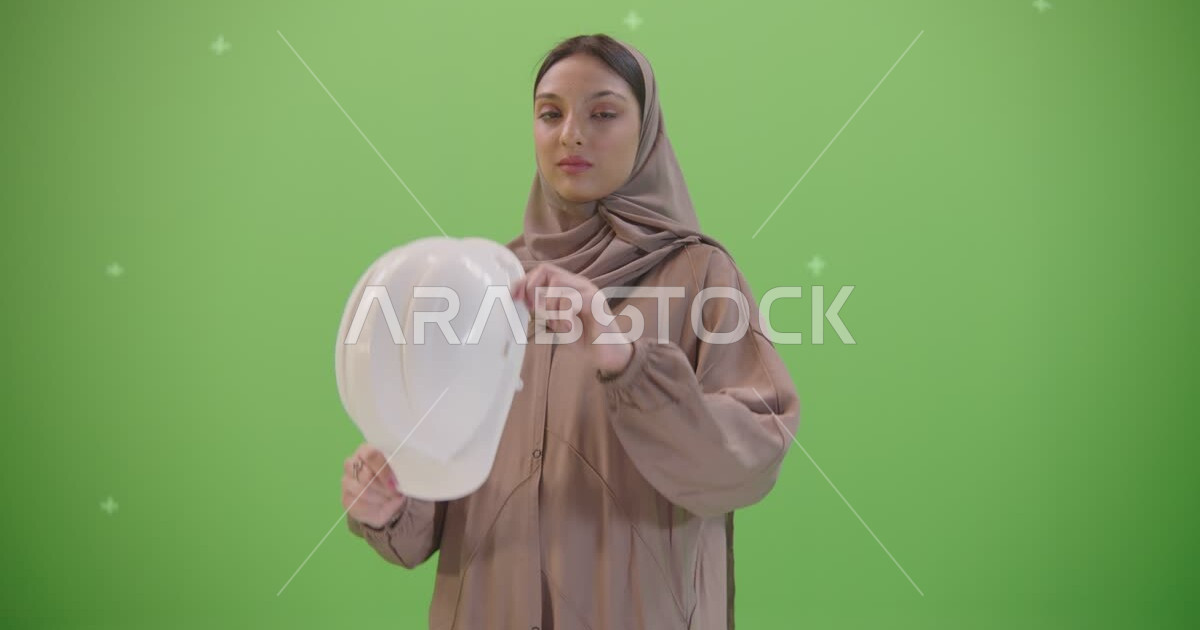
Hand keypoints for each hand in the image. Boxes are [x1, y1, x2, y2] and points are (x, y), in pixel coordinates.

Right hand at [342, 443, 407, 528]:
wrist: (386, 500)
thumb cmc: (393, 480)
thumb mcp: (399, 473)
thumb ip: (399, 473)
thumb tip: (398, 488)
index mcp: (366, 450)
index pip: (370, 454)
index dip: (383, 470)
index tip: (394, 483)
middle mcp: (352, 462)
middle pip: (365, 475)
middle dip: (382, 487)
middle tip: (393, 493)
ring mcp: (346, 480)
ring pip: (361, 491)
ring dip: (379, 497)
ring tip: (389, 498)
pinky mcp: (345, 497)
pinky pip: (358, 503)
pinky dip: (373, 507)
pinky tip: (380, 505)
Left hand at [511, 263, 633, 373]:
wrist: (609, 354)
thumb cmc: (585, 338)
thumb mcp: (556, 322)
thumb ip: (541, 310)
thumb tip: (521, 301)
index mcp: (569, 286)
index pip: (542, 271)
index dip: (525, 281)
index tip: (514, 296)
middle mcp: (579, 284)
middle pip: (547, 271)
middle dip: (535, 292)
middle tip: (538, 313)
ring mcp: (589, 290)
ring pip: (556, 285)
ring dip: (550, 308)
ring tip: (559, 325)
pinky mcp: (595, 302)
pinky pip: (570, 300)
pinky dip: (563, 316)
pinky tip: (569, 328)